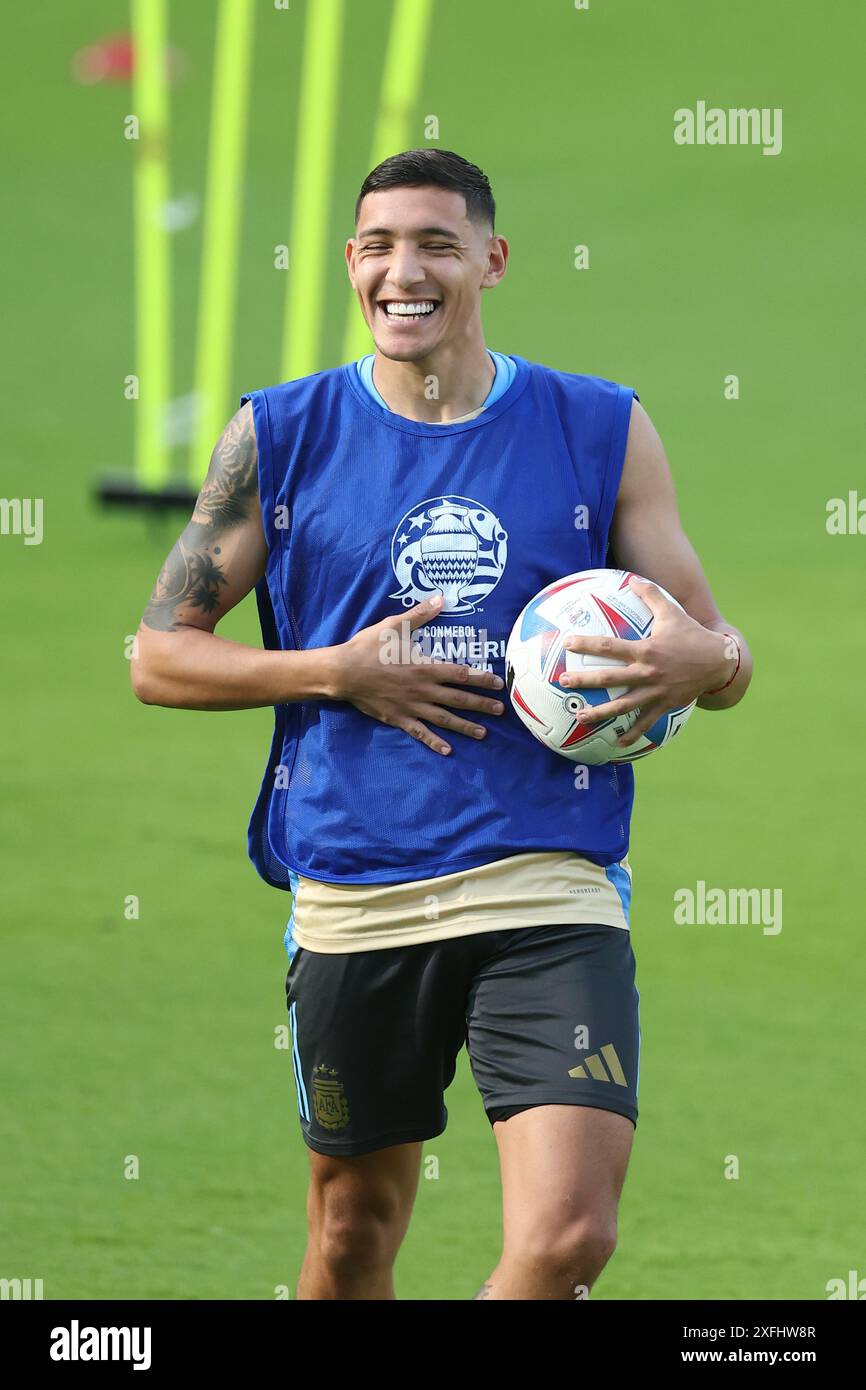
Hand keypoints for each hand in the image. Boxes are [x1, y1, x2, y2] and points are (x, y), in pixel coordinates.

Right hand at [330, 594, 506, 755]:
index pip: (460, 674)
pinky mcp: (398, 718)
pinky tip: (447, 751)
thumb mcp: (394, 626)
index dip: (481, 679)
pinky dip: (434, 742)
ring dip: (465, 726)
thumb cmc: (368, 647)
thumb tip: (441, 599)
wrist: (343, 672)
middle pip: (458, 699)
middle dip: (481, 705)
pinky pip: (420, 733)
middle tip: (501, 710)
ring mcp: (411, 707)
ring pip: (444, 719)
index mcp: (424, 667)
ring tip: (484, 733)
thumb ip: (420, 615)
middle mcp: (422, 690)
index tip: (498, 683)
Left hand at [558, 576, 734, 747]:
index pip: (610, 646)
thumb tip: (632, 578)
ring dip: (600, 713)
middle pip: (609, 678)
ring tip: (580, 718)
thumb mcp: (671, 612)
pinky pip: (645, 722)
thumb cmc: (691, 635)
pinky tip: (616, 743)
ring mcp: (655, 691)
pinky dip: (631, 733)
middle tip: (563, 683)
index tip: (568, 643)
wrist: (719, 662)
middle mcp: (647, 672)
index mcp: (646, 650)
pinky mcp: (664, 704)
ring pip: (623, 706)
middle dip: (584, 681)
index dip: (588, 643)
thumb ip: (651, 595)